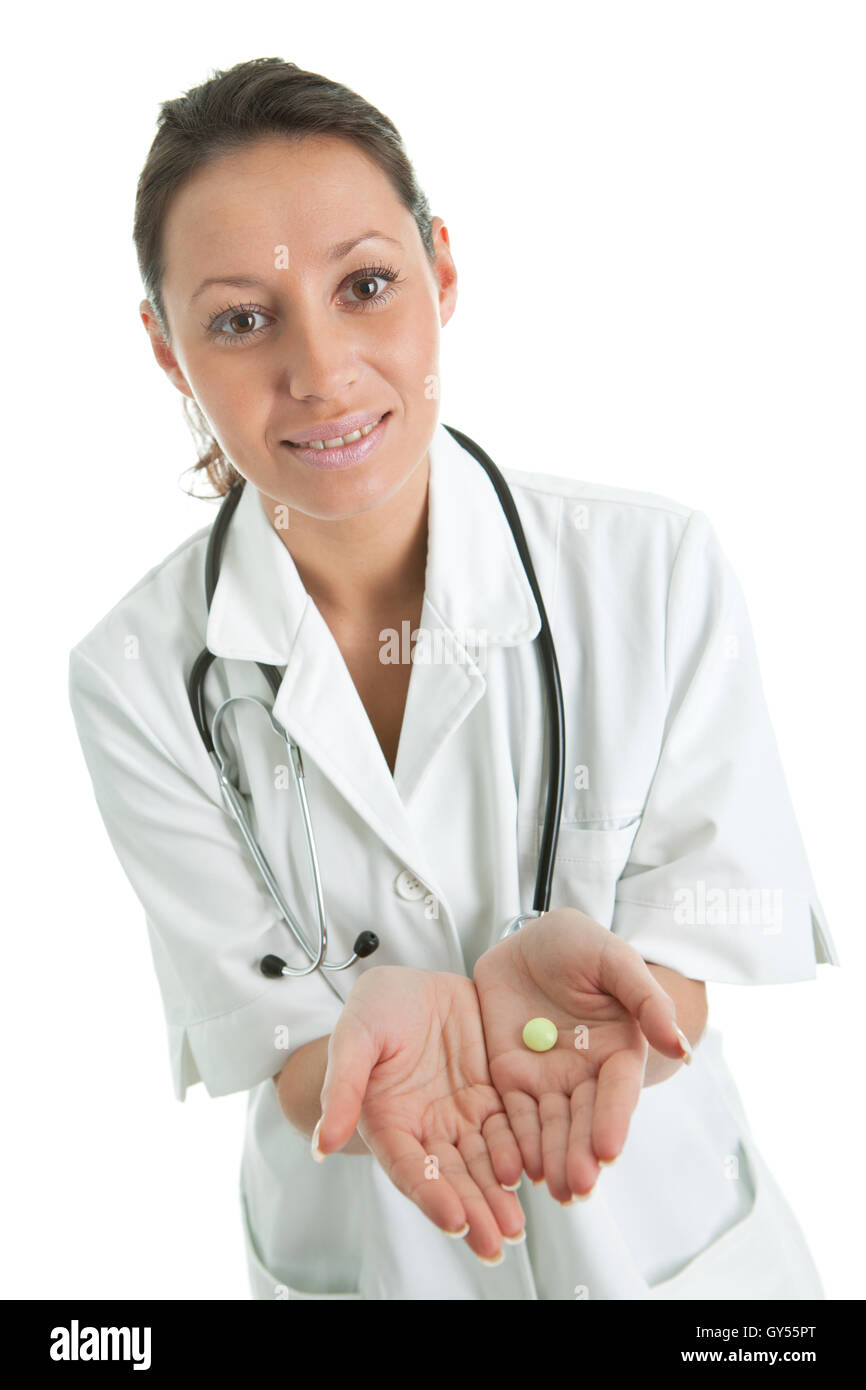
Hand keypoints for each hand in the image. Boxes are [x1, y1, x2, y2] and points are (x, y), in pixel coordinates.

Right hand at [316, 965, 524, 1261]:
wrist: (414, 983)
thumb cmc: (375, 1008)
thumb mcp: (355, 1036)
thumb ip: (343, 1087)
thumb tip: (320, 1146)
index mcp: (388, 1120)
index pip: (409, 1167)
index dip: (430, 1194)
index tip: (454, 1222)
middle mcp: (426, 1128)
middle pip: (451, 1176)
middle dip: (473, 1211)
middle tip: (496, 1245)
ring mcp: (460, 1114)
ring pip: (483, 1162)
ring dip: (499, 1197)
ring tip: (516, 1227)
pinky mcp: (491, 1096)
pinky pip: (510, 1127)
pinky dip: (522, 1153)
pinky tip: (538, 1173)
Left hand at [473, 908, 688, 1201]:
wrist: (527, 940)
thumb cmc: (579, 944)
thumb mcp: (614, 959)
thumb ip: (646, 999)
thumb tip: (680, 1047)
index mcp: (617, 1050)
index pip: (617, 1092)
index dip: (614, 1120)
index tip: (609, 1151)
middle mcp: (585, 1074)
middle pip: (584, 1120)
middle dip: (581, 1154)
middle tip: (576, 1187)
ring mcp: (547, 1080)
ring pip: (550, 1127)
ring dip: (551, 1159)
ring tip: (550, 1190)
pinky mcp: (510, 1079)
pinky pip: (511, 1115)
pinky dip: (513, 1143)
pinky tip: (513, 1170)